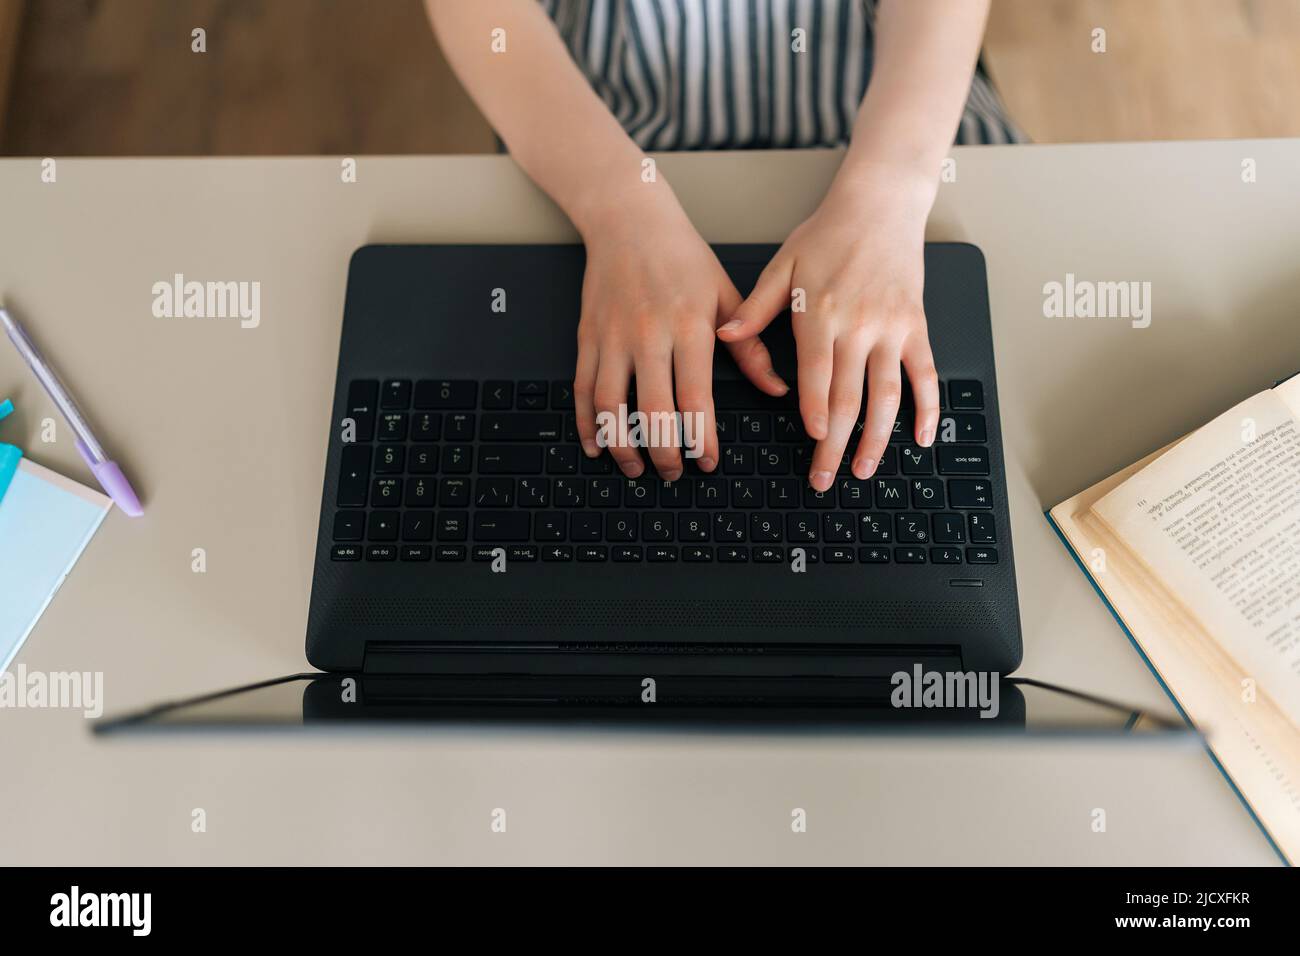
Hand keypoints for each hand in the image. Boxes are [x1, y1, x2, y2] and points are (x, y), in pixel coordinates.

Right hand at [574, 191, 788, 478]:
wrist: (629, 219)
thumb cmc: (682, 256)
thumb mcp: (727, 295)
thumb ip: (752, 348)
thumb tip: (776, 389)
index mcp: (689, 327)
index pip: (695, 398)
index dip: (701, 439)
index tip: (707, 462)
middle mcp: (648, 335)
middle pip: (653, 411)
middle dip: (664, 453)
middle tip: (673, 474)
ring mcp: (613, 338)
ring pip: (611, 406)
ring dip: (622, 445)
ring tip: (635, 468)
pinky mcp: (587, 337)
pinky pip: (583, 389)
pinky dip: (586, 423)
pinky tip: (596, 445)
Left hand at [717, 171, 939, 491]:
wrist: (880, 204)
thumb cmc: (826, 234)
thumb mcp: (780, 266)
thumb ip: (755, 309)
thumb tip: (724, 337)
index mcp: (822, 314)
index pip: (818, 374)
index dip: (817, 411)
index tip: (814, 441)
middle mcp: (860, 326)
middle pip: (848, 396)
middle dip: (836, 444)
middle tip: (825, 478)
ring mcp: (892, 329)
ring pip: (887, 395)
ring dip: (877, 438)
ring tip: (864, 469)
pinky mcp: (916, 327)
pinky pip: (925, 375)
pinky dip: (927, 409)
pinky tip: (920, 439)